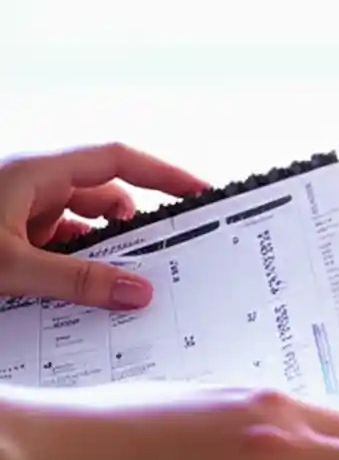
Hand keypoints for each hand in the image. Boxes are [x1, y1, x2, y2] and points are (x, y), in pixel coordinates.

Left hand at [0, 142, 207, 309]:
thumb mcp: (11, 264)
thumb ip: (75, 280)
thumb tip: (135, 291)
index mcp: (37, 173)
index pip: (118, 161)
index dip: (162, 174)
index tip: (198, 192)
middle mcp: (32, 186)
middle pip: (104, 200)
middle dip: (132, 231)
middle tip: (160, 262)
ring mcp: (19, 211)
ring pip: (81, 227)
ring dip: (99, 255)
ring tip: (119, 291)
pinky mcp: (8, 237)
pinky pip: (57, 249)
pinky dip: (73, 269)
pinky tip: (80, 298)